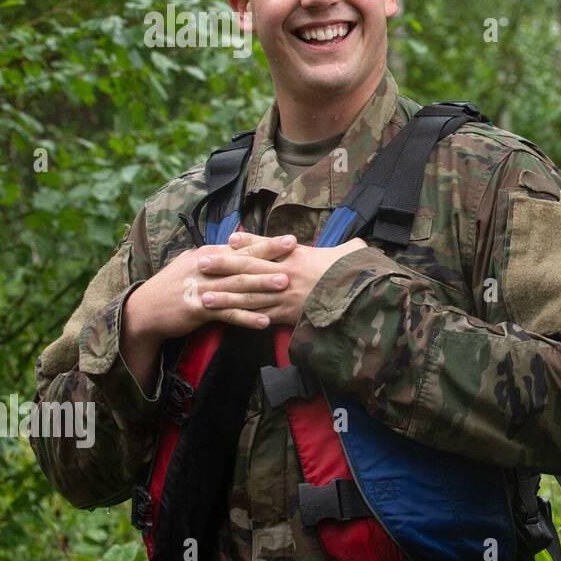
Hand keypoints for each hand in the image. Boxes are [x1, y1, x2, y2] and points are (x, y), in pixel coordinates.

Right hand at [125, 233, 299, 340]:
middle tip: (295, 254)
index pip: (241, 247)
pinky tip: (264, 322)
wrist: (144, 310)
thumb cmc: (174, 286)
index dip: (266, 243)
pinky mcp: (198, 309)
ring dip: (262, 286)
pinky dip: (246, 318)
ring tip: (285, 285)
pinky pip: (227, 314)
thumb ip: (217, 256)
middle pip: (242, 261)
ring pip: (237, 286)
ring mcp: (202, 288)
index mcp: (207, 255)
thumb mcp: (193, 264)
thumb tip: (240, 243)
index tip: (290, 239)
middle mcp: (206, 268)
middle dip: (269, 257)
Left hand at [194, 231, 367, 326]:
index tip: (227, 239)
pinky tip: (226, 321)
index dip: (246, 243)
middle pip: (248, 269)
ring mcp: (284, 298)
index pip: (266, 247)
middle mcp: (285, 275)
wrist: (360, 299)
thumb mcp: (350, 252)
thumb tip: (351, 246)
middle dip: (223, 267)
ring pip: (248, 296)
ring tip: (203, 297)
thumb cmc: (354, 274)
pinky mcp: (287, 317)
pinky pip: (261, 318)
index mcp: (297, 257)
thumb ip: (345, 248)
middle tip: (200, 264)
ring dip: (224, 297)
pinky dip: (243, 320)